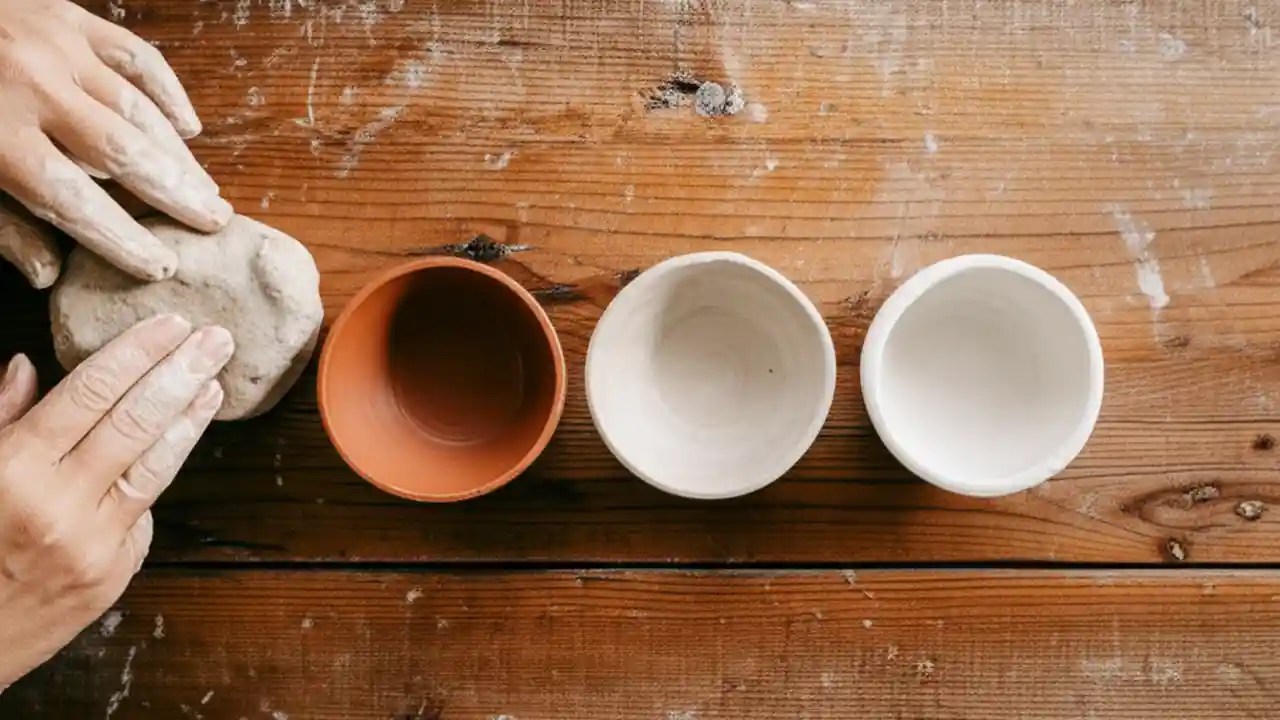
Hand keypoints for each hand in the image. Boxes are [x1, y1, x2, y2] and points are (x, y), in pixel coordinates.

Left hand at [0, 0, 231, 286]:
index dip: (122, 239)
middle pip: (121, 153)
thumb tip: (47, 273)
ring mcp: (56, 47)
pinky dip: (168, 93)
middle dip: (174, 194)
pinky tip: (187, 126)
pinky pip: (136, 56)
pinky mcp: (68, 16)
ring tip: (204, 189)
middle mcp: (32, 88)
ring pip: (137, 108)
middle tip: (214, 223)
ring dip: (177, 154)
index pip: (74, 201)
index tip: (161, 266)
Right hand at [0, 314, 231, 688]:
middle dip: (181, 374)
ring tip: (214, 385)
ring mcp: (93, 543)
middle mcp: (59, 504)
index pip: (90, 393)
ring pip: (156, 466)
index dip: (136, 353)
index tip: (171, 324)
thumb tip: (25, 365)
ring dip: (191, 420)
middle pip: (136, 422)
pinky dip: (158, 475)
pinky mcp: (113, 574)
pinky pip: (143, 513)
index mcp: (13, 470)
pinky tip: (177, 443)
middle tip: (216, 339)